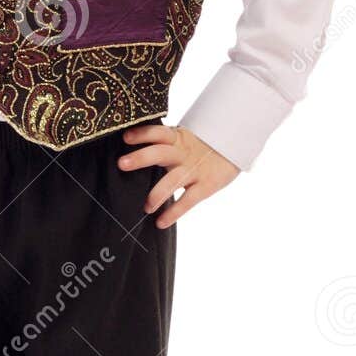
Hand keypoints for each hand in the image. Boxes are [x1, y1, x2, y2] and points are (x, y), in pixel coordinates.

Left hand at [118, 123, 239, 227]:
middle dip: (141, 157)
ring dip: (157, 193)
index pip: (158, 132)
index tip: (125, 137)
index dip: (143, 134)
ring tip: (146, 207)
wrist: (233, 149)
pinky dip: (174, 212)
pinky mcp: (206, 185)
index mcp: (175, 139)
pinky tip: (161, 222)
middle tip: (122, 164)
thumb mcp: (181, 140)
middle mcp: (182, 153)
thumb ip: (161, 146)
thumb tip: (128, 156)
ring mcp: (194, 169)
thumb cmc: (197, 147)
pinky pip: (188, 200)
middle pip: (160, 153)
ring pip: (173, 180)